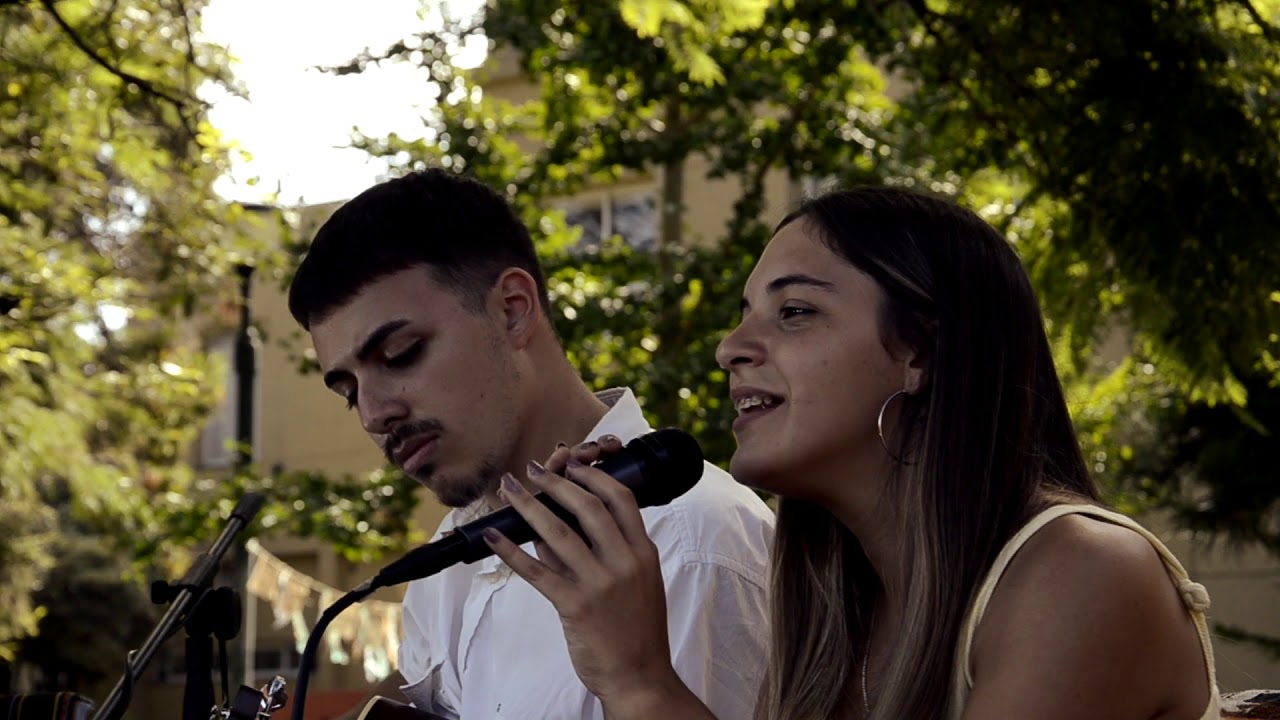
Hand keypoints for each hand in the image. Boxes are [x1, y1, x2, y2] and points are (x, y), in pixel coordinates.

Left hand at [481, 438, 683, 712]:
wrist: (640, 677)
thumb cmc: (637, 631)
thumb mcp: (638, 583)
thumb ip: (609, 552)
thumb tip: (562, 525)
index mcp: (643, 553)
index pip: (621, 498)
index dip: (594, 476)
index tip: (573, 465)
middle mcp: (625, 563)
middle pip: (589, 506)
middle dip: (557, 482)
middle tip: (535, 470)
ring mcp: (600, 584)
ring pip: (559, 532)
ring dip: (528, 505)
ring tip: (509, 488)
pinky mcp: (575, 606)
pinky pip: (537, 571)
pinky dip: (510, 550)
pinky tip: (493, 536)